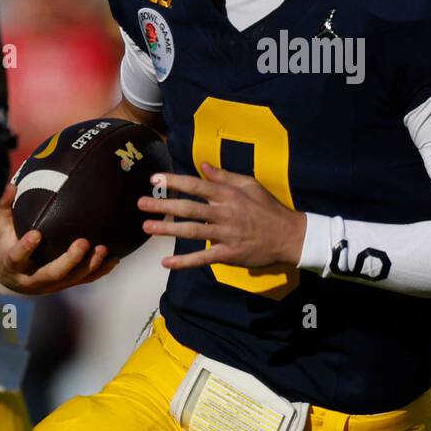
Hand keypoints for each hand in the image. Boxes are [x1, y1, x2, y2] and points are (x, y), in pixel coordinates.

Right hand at [0, 183, 119, 294]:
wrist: (13, 278)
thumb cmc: (7, 244)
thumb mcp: (1, 228)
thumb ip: (4, 207)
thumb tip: (12, 184)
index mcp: (13, 264)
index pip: (16, 257)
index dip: (26, 248)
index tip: (35, 235)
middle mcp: (32, 278)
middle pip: (51, 273)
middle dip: (69, 260)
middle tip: (83, 242)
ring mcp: (50, 285)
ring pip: (71, 279)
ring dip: (89, 265)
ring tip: (103, 249)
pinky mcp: (65, 285)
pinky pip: (84, 280)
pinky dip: (99, 271)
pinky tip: (114, 259)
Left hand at [138, 162, 306, 271]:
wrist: (289, 236)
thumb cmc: (268, 208)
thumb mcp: (250, 185)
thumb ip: (225, 176)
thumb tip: (203, 166)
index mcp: (229, 195)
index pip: (197, 185)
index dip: (174, 181)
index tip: (155, 179)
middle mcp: (224, 213)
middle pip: (189, 208)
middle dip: (163, 205)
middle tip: (141, 203)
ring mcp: (226, 235)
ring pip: (192, 231)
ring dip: (168, 230)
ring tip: (147, 228)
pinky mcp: (229, 254)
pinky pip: (203, 258)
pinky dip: (184, 262)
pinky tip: (166, 263)